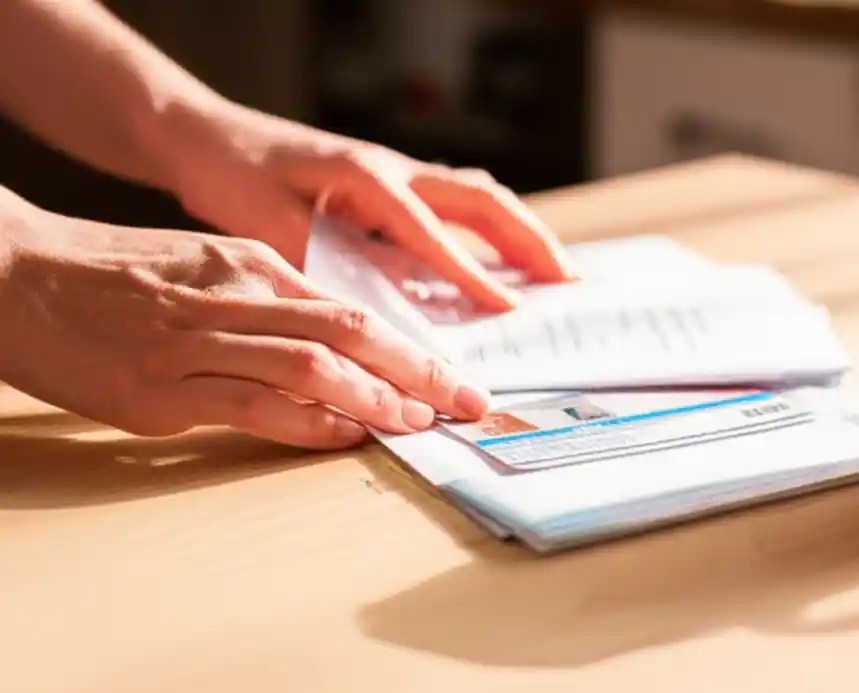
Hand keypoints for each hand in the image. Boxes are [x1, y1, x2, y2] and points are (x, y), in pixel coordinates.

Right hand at [0, 197, 490, 448]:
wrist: (8, 272)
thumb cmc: (107, 274)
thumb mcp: (199, 266)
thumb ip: (267, 300)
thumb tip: (335, 343)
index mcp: (247, 266)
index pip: (351, 310)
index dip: (413, 347)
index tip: (457, 377)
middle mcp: (232, 298)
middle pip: (350, 333)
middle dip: (421, 371)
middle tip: (470, 403)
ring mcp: (194, 344)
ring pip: (311, 366)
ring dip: (377, 397)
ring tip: (420, 423)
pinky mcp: (157, 391)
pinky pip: (251, 405)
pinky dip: (308, 422)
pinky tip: (346, 437)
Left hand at [157, 101, 576, 311]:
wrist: (208, 137)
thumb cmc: (232, 174)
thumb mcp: (264, 222)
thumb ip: (321, 260)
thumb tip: (370, 308)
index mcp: (364, 177)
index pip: (431, 231)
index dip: (471, 272)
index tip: (507, 308)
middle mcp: (393, 169)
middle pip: (482, 200)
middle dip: (529, 240)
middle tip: (569, 282)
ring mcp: (398, 174)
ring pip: (479, 198)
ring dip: (521, 233)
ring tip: (557, 273)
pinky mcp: (394, 187)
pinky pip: (459, 207)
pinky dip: (494, 232)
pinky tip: (508, 261)